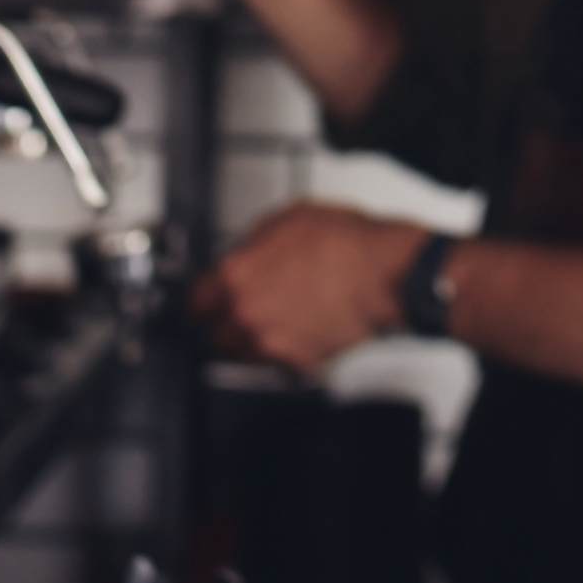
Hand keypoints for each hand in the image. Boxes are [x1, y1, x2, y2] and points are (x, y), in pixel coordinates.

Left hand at [192, 203, 427, 373]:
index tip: (205, 299)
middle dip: (221, 323)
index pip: (194, 301)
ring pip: (241, 354)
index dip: (201, 298)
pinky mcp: (298, 364)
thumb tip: (247, 253)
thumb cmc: (349, 244)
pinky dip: (282, 352)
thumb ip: (255, 243)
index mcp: (236, 276)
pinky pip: (277, 363)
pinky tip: (298, 330)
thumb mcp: (289, 218)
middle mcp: (247, 315)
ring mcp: (271, 345)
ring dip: (248, 340)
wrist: (388, 276)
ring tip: (271, 321)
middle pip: (212, 334)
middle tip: (237, 311)